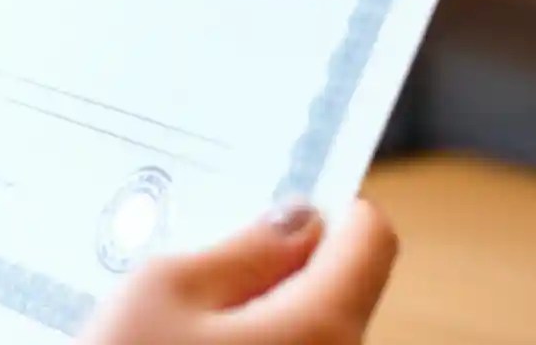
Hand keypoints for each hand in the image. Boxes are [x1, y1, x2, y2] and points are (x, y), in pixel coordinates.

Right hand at [79, 200, 396, 344]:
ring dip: (259, 311)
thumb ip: (244, 249)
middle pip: (341, 290)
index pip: (371, 239)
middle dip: (286, 263)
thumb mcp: (164, 290)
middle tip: (208, 256)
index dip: (332, 208)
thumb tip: (298, 221)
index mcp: (320, 329)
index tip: (281, 204)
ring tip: (183, 313)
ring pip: (309, 333)